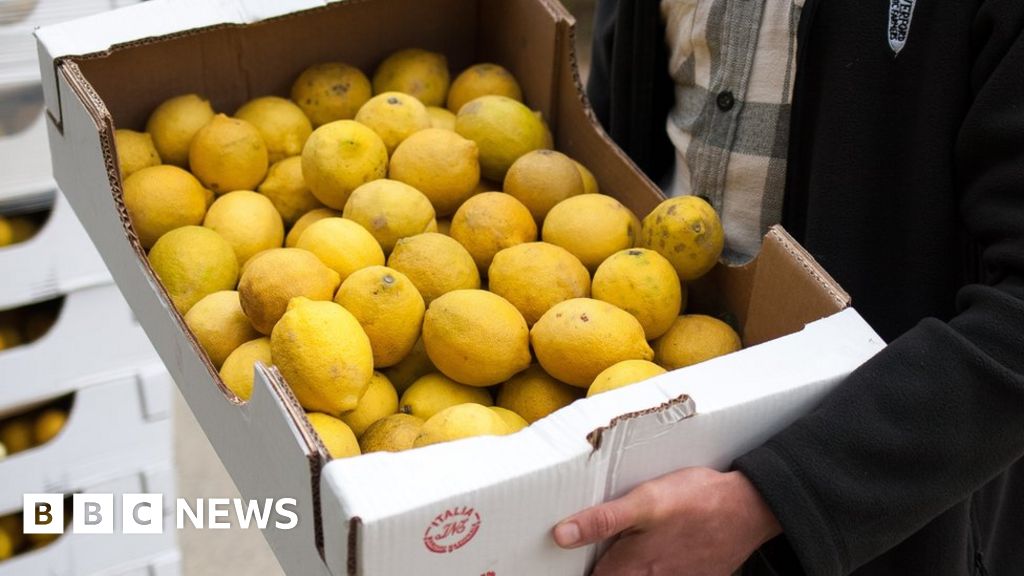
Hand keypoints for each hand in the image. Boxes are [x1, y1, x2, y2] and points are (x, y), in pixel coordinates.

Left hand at [552, 468, 781, 575]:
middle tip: (592, 554)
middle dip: (603, 569)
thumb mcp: (644, 501)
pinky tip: (661, 552)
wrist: (749, 508)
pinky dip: (656, 569)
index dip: (577, 571)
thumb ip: (602, 520)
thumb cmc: (696, 500)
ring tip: (630, 550)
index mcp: (632, 566)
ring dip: (628, 568)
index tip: (563, 562)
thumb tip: (562, 535)